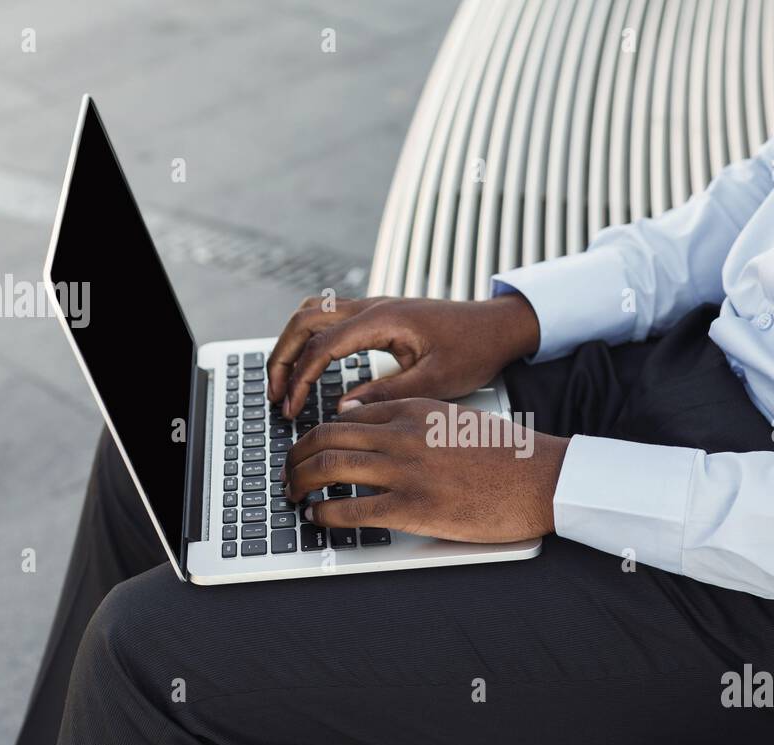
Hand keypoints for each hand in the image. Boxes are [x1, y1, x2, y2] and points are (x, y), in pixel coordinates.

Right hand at [266, 294, 539, 417]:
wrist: (498, 326)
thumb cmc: (474, 350)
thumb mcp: (435, 381)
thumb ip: (386, 394)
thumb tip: (341, 410)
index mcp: (384, 319)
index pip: (323, 345)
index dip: (301, 378)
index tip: (291, 408)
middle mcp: (373, 306)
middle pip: (304, 320)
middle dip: (282, 357)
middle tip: (275, 396)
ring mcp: (373, 307)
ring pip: (312, 313)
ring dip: (291, 345)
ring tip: (284, 382)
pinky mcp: (377, 315)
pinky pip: (328, 318)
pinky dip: (308, 340)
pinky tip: (308, 367)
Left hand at [283, 398, 567, 542]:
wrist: (540, 478)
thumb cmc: (503, 453)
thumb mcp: (453, 419)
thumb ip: (411, 418)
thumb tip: (370, 424)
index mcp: (412, 410)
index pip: (342, 416)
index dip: (313, 436)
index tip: (304, 451)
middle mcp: (402, 435)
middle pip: (325, 439)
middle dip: (295, 458)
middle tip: (287, 474)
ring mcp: (406, 471)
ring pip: (329, 469)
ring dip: (300, 484)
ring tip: (293, 496)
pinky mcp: (414, 508)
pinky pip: (351, 509)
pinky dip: (324, 514)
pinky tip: (318, 518)